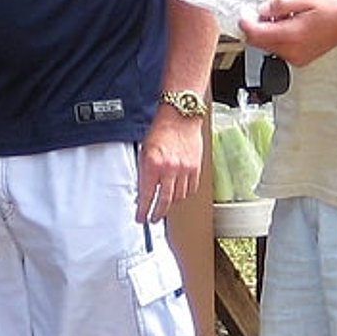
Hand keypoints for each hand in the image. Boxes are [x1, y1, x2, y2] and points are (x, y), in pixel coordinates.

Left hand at [138, 108, 203, 223]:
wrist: (180, 117)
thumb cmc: (161, 130)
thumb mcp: (144, 150)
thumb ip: (143, 171)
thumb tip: (141, 190)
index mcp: (153, 164)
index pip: (146, 195)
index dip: (142, 210)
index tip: (140, 217)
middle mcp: (169, 169)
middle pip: (164, 201)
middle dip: (156, 213)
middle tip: (152, 218)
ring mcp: (184, 170)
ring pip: (178, 197)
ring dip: (171, 204)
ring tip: (165, 204)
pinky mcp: (196, 168)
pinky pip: (190, 189)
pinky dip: (184, 194)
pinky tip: (178, 194)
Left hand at [239, 0, 336, 64]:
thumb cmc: (331, 10)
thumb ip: (280, 4)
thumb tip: (262, 10)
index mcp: (291, 35)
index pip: (256, 34)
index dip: (246, 23)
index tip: (244, 14)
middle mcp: (291, 50)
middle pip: (258, 43)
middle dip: (255, 28)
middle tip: (261, 13)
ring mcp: (294, 58)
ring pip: (267, 47)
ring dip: (266, 33)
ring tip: (281, 18)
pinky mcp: (298, 60)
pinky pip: (279, 50)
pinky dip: (277, 39)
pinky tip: (288, 28)